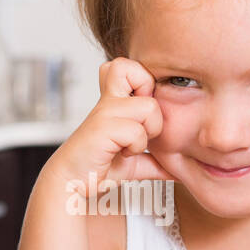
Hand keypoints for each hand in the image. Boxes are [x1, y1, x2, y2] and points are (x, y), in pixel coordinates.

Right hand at [46, 57, 174, 185]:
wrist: (71, 184)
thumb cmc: (97, 169)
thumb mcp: (133, 164)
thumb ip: (154, 161)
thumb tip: (179, 170)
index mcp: (114, 102)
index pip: (128, 67)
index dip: (145, 82)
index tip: (143, 114)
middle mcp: (108, 101)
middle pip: (126, 66)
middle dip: (148, 92)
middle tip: (143, 121)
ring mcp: (104, 112)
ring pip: (149, 106)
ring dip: (149, 130)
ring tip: (132, 145)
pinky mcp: (101, 128)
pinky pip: (137, 131)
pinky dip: (136, 147)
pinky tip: (123, 154)